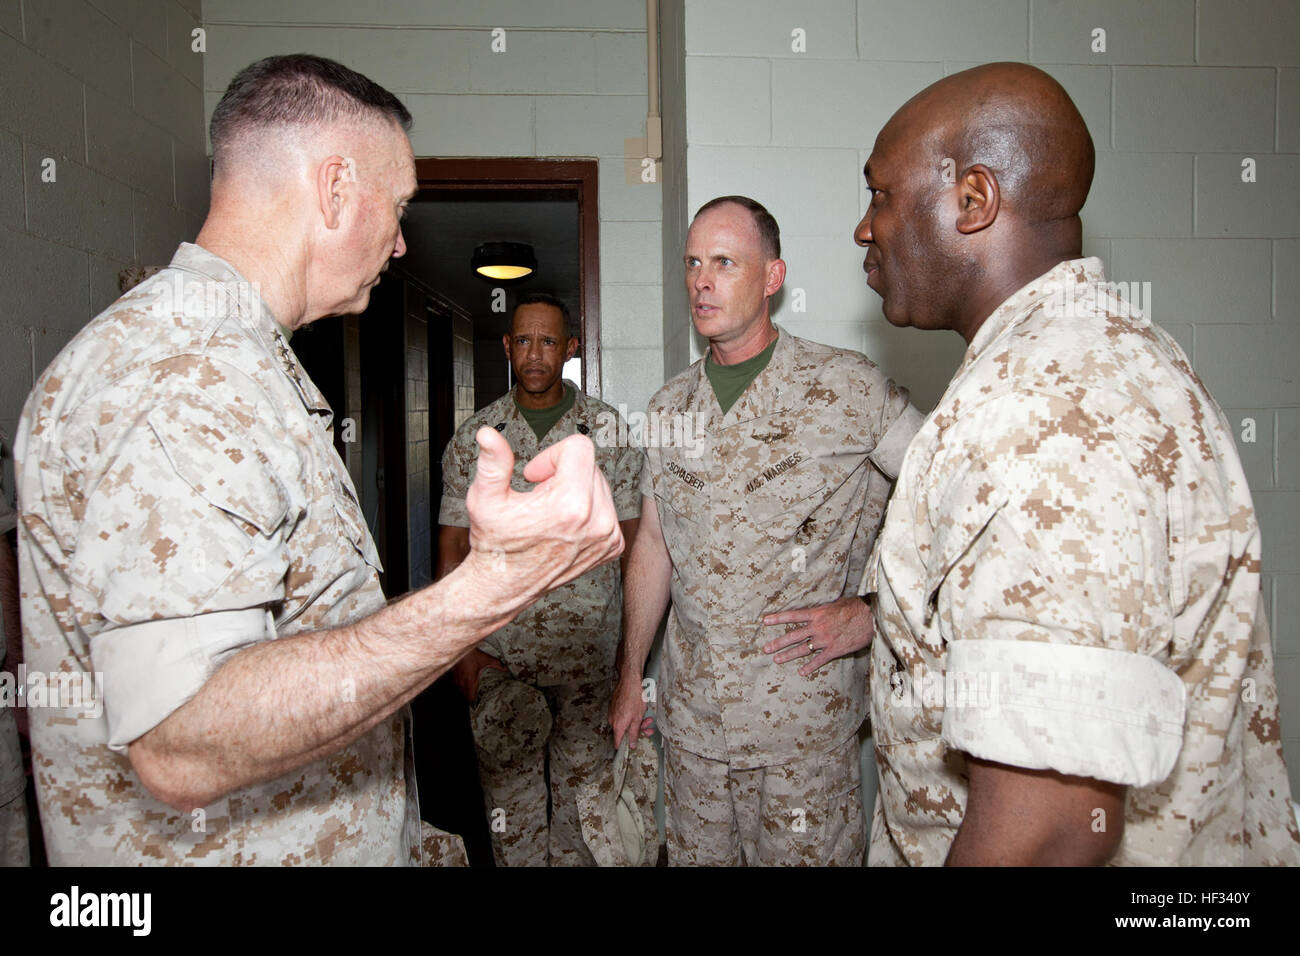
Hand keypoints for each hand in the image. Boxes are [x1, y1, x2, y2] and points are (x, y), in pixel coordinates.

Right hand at [450, 649, 506, 703]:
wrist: (461, 648)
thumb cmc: (472, 655)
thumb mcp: (487, 659)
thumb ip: (497, 665)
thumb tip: (506, 668)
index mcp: (470, 681)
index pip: (470, 698)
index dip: (473, 703)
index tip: (477, 705)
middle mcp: (462, 682)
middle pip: (464, 696)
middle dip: (469, 699)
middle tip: (475, 700)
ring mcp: (457, 679)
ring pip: (459, 691)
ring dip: (464, 693)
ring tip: (470, 694)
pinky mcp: (453, 675)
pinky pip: (456, 684)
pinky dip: (460, 686)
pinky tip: (464, 684)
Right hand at [464, 427, 623, 608]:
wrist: (505, 585)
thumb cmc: (495, 543)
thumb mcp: (485, 499)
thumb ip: (492, 462)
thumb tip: (488, 434)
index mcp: (570, 505)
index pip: (580, 447)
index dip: (551, 455)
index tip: (534, 475)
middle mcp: (597, 521)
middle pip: (590, 464)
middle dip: (562, 473)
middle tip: (538, 497)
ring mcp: (608, 536)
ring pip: (599, 484)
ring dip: (575, 490)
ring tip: (550, 513)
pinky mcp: (613, 546)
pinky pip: (607, 507)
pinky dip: (587, 510)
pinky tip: (564, 525)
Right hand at [609, 673, 654, 749]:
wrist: (629, 682)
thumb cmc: (634, 698)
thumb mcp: (637, 719)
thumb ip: (634, 734)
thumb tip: (631, 745)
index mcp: (618, 726)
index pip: (618, 742)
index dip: (625, 746)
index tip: (631, 747)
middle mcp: (612, 720)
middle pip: (625, 732)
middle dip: (637, 730)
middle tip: (647, 726)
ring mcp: (613, 713)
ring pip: (625, 723)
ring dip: (636, 721)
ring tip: (647, 716)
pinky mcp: (614, 707)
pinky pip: (622, 716)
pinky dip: (631, 715)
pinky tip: (639, 710)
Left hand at [762, 596, 874, 676]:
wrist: (870, 616)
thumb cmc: (855, 607)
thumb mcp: (836, 604)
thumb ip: (824, 610)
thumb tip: (819, 611)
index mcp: (817, 614)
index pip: (793, 616)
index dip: (778, 618)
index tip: (765, 621)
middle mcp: (818, 627)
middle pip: (793, 636)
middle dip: (778, 642)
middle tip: (766, 649)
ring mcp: (825, 640)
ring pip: (803, 649)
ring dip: (788, 655)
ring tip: (777, 660)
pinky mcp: (834, 650)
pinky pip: (819, 660)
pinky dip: (810, 666)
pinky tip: (802, 672)